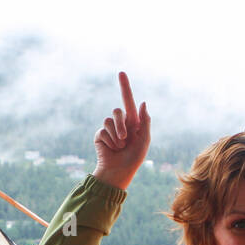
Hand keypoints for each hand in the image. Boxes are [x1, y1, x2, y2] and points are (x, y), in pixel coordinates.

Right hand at [92, 72, 150, 190]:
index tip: (121, 72)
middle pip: (118, 110)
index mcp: (133, 122)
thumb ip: (144, 121)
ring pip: (110, 119)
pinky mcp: (99, 135)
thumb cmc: (134, 158)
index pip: (128, 100)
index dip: (125, 86)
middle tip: (125, 138)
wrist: (118, 172)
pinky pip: (103, 130)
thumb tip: (142, 102)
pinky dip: (110, 140)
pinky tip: (112, 149)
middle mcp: (120, 123)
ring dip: (116, 134)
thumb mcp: (144, 140)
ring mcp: (109, 129)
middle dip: (122, 124)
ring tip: (120, 146)